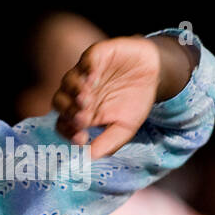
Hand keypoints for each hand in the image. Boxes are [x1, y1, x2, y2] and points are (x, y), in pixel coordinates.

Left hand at [53, 35, 170, 158]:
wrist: (154, 75)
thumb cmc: (135, 102)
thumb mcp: (124, 128)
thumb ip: (107, 143)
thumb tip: (88, 159)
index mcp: (81, 112)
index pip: (63, 123)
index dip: (68, 132)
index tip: (82, 139)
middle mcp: (77, 93)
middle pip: (60, 102)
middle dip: (69, 111)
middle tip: (82, 118)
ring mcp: (84, 73)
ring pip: (68, 81)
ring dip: (75, 91)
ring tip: (86, 98)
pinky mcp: (96, 55)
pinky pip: (86, 60)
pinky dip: (88, 68)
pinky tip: (94, 77)